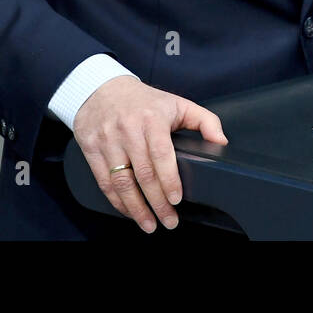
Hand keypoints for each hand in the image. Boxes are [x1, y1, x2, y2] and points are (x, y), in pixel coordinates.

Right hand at [72, 76, 227, 232]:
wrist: (102, 89)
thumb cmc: (144, 101)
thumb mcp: (179, 104)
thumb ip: (206, 122)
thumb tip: (221, 143)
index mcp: (152, 119)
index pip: (161, 155)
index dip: (169, 180)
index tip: (176, 199)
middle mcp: (128, 130)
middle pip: (143, 174)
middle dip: (157, 202)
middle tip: (169, 220)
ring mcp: (108, 141)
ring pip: (121, 182)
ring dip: (136, 208)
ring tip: (149, 224)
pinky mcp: (91, 150)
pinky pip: (104, 182)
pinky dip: (117, 201)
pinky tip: (129, 211)